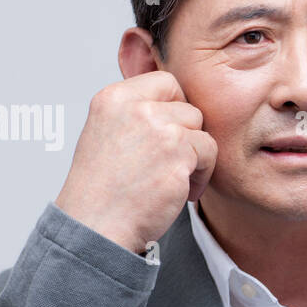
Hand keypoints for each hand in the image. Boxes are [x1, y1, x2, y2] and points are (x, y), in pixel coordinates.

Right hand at [55, 70, 216, 253]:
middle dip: (187, 136)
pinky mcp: (178, 154)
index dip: (175, 108)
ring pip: (201, 131)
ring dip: (195, 157)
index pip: (165, 82)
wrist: (97, 225)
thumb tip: (173, 104)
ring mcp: (158, 129)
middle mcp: (136, 108)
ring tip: (174, 179)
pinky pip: (209, 153)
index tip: (169, 133)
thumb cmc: (103, 189)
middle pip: (188, 108)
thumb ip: (135, 113)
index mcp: (113, 98)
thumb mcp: (107, 133)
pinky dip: (201, 175)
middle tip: (172, 162)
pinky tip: (180, 191)